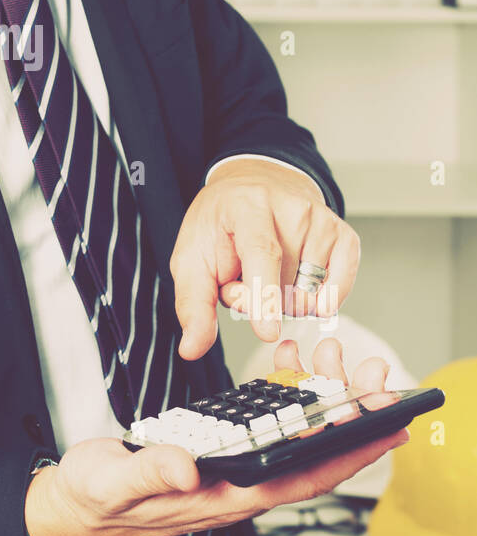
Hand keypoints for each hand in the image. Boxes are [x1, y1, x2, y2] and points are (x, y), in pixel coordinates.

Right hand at [25, 337, 403, 535]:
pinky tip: (283, 365)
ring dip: (314, 396)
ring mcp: (224, 467)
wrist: (71, 505)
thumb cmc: (95, 501)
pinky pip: (257, 423)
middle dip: (344, 414)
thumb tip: (191, 467)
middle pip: (307, 453)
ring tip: (329, 354)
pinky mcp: (210, 450)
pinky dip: (277, 392)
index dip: (348, 456)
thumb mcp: (117, 484)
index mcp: (223, 498)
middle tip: (371, 374)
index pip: (302, 480)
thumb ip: (153, 473)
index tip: (389, 430)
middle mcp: (235, 485)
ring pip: (286, 434)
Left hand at [169, 160, 359, 360]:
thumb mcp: (192, 259)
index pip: (262, 253)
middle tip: (245, 275)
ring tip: (268, 271)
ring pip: (310, 296)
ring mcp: (322, 220)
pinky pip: (337, 292)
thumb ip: (193, 305)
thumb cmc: (221, 225)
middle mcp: (292, 207)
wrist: (255, 186)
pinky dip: (315, 299)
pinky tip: (295, 277)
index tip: (267, 331)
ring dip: (285, 299)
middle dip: (260, 301)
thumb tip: (191, 349)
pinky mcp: (344, 235)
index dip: (264, 295)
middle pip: (284, 286)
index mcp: (248, 205)